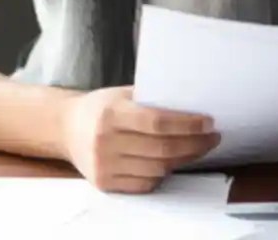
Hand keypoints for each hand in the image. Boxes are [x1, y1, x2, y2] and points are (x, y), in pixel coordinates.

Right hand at [60, 86, 218, 193]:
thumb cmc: (102, 107)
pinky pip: (144, 184)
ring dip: (184, 160)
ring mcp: (104, 165)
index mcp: (112, 113)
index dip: (187, 124)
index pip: (158, 122)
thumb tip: (194, 101)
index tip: (209, 123)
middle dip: (194, 144)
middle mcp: (106, 141)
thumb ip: (152, 98)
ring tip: (198, 148)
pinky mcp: (104, 183)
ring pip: (157, 169)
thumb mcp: (122, 94)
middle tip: (212, 137)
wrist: (65, 128)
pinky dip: (163, 174)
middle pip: (161, 148)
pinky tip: (173, 163)